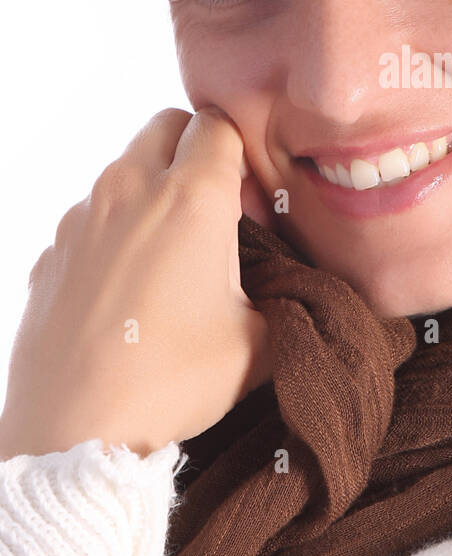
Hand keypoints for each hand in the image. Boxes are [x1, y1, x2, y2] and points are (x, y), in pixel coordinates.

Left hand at [0, 107, 272, 459]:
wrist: (71, 430)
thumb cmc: (169, 382)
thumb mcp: (258, 345)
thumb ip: (286, 300)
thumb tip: (297, 290)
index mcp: (192, 198)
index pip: (220, 125)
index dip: (243, 151)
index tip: (252, 195)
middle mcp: (130, 190)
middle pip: (166, 126)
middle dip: (194, 151)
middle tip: (215, 209)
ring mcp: (81, 218)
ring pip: (122, 169)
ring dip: (151, 191)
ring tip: (170, 257)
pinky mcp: (50, 252)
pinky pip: (88, 219)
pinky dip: (113, 234)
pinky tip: (126, 292)